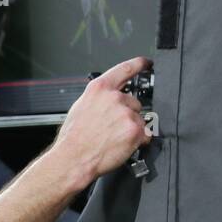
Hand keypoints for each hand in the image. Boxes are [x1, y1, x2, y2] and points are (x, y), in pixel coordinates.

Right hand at [54, 56, 151, 187]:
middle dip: (128, 114)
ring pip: (140, 119)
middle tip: (112, 128)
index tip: (147, 63)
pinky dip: (138, 141)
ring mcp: (127, 113)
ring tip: (113, 138)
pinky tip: (121, 145)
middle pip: (134, 102)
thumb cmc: (74, 138)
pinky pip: (146, 134)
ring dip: (132, 129)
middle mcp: (114, 97)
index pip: (125, 69)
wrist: (73, 158)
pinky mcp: (135, 130)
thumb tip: (109, 99)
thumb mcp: (80, 107)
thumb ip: (99, 98)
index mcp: (99, 88)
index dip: (139, 64)